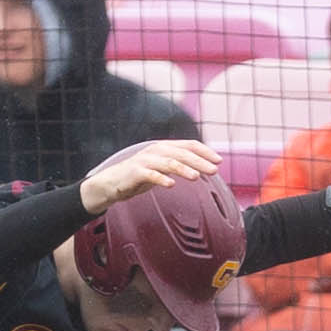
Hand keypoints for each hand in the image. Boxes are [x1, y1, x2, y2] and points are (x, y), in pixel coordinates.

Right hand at [80, 142, 221, 216]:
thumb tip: (200, 168)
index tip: (218, 161)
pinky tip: (171, 185)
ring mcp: (146, 161)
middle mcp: (157, 150)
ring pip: (169, 163)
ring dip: (185, 169)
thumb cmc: (139, 177)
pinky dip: (161, 179)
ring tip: (197, 177)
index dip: (205, 152)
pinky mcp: (136, 172)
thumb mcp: (161, 168)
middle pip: (183, 154)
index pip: (189, 145)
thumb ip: (177, 165)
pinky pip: (151, 175)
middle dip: (200, 161)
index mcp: (165, 147)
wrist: (112, 183)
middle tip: (214, 170)